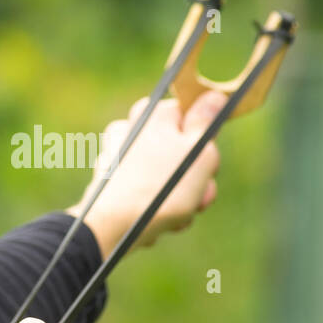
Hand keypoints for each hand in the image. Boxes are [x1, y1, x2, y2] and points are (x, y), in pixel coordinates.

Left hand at [65, 89, 225, 258]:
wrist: (113, 227)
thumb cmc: (161, 188)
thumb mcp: (199, 152)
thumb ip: (208, 122)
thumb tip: (214, 95)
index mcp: (155, 113)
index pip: (191, 114)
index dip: (206, 140)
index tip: (210, 162)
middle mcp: (131, 127)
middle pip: (177, 147)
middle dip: (193, 176)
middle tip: (200, 197)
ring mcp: (116, 154)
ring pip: (162, 173)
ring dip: (177, 196)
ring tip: (177, 215)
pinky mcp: (108, 181)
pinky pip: (143, 189)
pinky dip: (152, 204)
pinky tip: (155, 221)